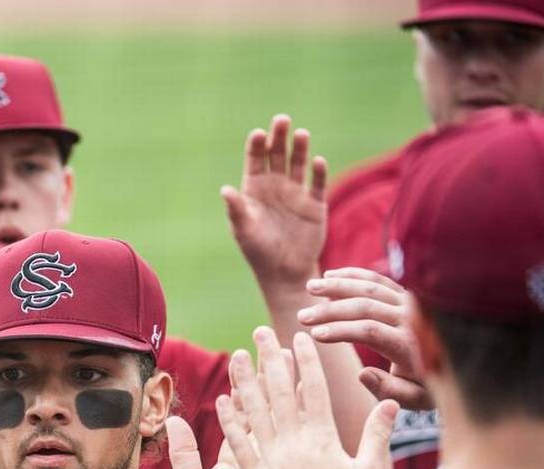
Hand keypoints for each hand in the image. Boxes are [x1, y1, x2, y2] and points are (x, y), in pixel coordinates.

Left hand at [218, 327, 395, 468]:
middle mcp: (293, 444)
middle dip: (270, 359)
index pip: (312, 390)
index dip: (306, 361)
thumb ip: (377, 436)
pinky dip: (230, 420)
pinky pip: (238, 443)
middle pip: (279, 392)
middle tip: (260, 331)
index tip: (299, 337)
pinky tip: (223, 399)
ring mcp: (271, 459)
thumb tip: (390, 403)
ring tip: (236, 355)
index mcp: (323, 439)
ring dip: (244, 381)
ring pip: (254, 411)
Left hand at [223, 114, 327, 287]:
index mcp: (255, 188)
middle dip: (279, 137)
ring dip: (300, 148)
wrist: (283, 272)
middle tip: (282, 120)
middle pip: (278, 155)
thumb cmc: (258, 250)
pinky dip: (318, 172)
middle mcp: (276, 186)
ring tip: (301, 133)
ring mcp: (296, 193)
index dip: (256, 145)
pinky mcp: (315, 204)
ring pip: (298, 164)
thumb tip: (224, 189)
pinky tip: (317, 161)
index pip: (255, 159)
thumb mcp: (243, 229)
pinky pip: (317, 183)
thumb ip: (236, 209)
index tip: (258, 134)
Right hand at [300, 267, 433, 409]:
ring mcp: (409, 301)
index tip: (315, 336)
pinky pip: (377, 278)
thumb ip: (389, 390)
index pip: (371, 331)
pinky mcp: (405, 293)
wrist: (456, 363)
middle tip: (303, 317)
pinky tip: (329, 275)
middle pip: (366, 306)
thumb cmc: (430, 385)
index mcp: (412, 344)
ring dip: (337, 285)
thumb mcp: (415, 398)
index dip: (341, 331)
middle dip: (331, 310)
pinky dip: (352, 274)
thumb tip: (362, 373)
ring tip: (309, 287)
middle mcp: (412, 317)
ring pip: (370, 286)